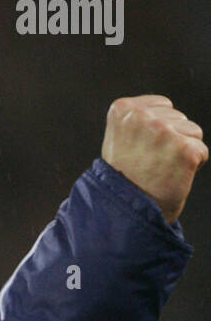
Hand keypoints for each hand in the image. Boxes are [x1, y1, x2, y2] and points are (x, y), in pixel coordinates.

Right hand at [101, 94, 206, 223]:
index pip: (162, 106)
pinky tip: (172, 177)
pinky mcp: (184, 150)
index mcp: (123, 110)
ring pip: (193, 131)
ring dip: (181, 152)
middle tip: (148, 165)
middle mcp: (143, 117)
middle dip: (170, 140)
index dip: (155, 131)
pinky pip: (201, 150)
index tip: (138, 151)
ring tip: (159, 171)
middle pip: (178, 117)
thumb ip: (137, 121)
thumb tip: (163, 110)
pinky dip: (192, 166)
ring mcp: (164, 132)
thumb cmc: (124, 181)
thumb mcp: (118, 140)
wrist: (126, 215)